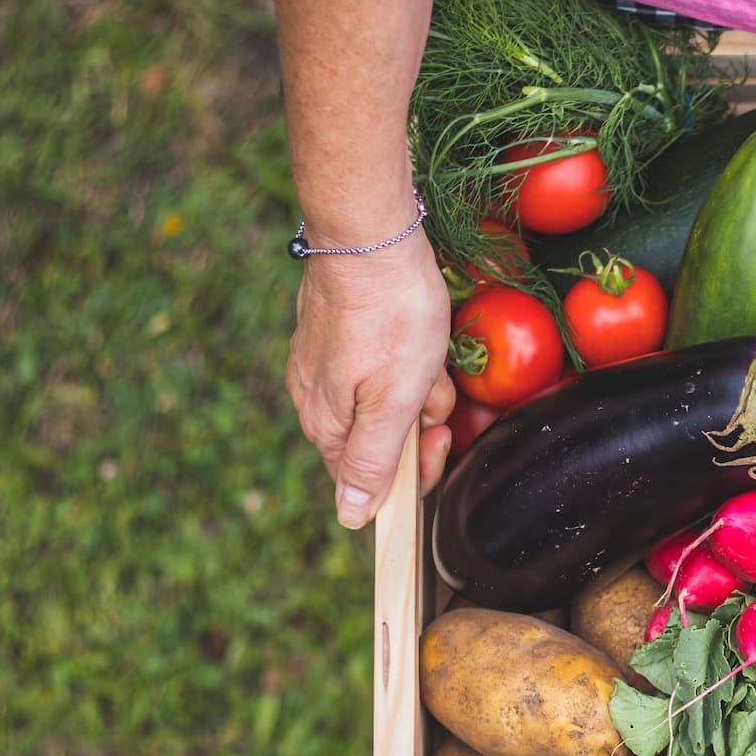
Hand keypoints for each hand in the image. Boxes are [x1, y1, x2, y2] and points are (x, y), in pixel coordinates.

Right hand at [284, 230, 455, 527]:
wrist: (369, 236)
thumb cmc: (390, 319)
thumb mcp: (393, 402)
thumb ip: (371, 464)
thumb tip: (350, 518)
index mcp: (328, 427)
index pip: (370, 483)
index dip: (415, 470)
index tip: (438, 438)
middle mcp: (316, 401)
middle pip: (381, 441)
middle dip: (419, 421)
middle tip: (433, 387)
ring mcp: (324, 367)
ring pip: (386, 401)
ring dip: (418, 386)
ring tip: (425, 353)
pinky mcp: (337, 336)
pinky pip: (380, 367)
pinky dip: (407, 358)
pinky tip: (416, 335)